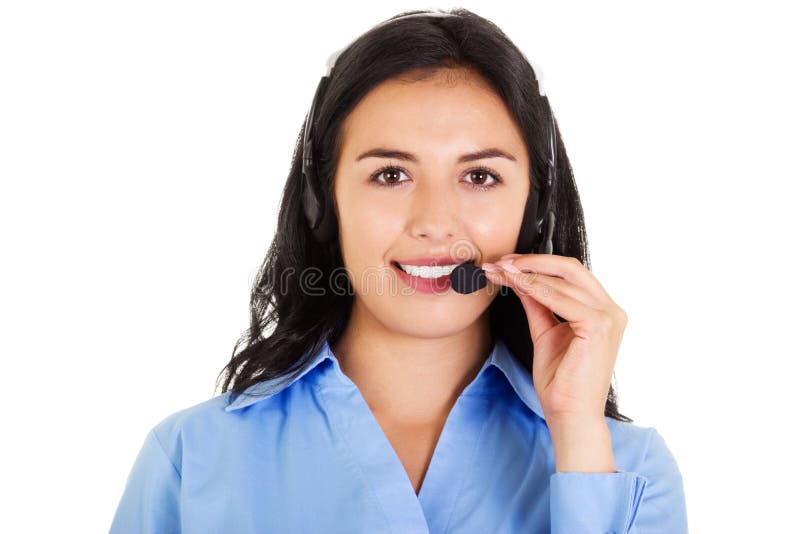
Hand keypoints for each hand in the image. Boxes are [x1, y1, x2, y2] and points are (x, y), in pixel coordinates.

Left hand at [481, 253, 627, 422]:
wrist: (570, 414)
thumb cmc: (561, 381)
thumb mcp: (545, 332)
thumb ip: (537, 304)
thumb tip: (520, 277)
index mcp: (603, 311)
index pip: (571, 275)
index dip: (538, 264)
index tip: (507, 263)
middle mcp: (612, 310)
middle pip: (572, 268)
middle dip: (533, 261)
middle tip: (502, 261)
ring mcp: (609, 317)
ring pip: (563, 280)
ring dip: (527, 273)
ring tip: (501, 271)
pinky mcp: (599, 326)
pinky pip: (561, 298)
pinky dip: (535, 288)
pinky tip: (515, 284)